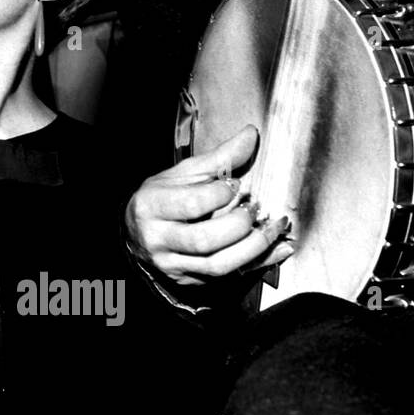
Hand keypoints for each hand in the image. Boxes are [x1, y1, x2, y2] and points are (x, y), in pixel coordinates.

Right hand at [124, 126, 293, 286]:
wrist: (135, 234)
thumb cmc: (162, 199)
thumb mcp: (181, 174)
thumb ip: (217, 158)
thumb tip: (250, 134)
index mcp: (151, 206)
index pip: (192, 203)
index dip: (221, 194)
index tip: (235, 185)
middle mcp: (157, 239)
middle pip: (205, 239)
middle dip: (240, 224)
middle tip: (255, 209)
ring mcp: (171, 264)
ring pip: (218, 265)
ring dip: (255, 247)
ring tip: (273, 228)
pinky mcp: (188, 281)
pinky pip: (228, 278)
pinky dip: (259, 263)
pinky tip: (278, 249)